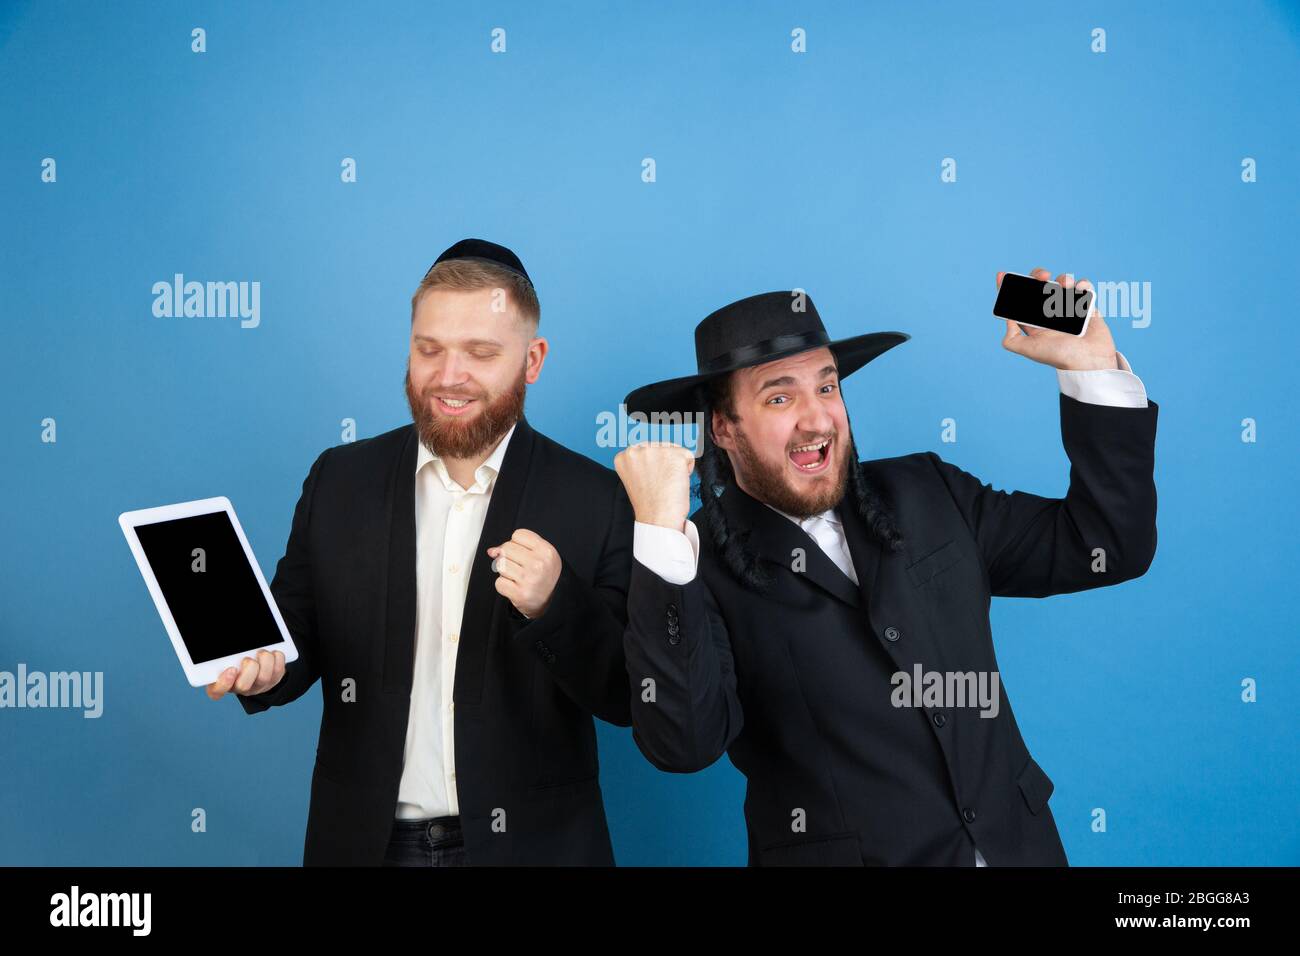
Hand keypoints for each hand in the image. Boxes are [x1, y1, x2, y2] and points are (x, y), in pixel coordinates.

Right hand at [206, 649, 283, 700]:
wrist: (255, 659)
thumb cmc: (233, 655)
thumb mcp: (224, 655)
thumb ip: (219, 651)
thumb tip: (204, 627)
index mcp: (221, 681)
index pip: (216, 691)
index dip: (224, 683)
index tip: (232, 669)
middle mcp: (239, 687)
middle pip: (243, 686)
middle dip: (249, 669)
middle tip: (248, 658)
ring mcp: (256, 686)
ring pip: (263, 679)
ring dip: (265, 662)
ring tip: (262, 652)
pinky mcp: (272, 681)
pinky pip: (278, 673)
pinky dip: (278, 660)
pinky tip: (274, 652)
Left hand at [487, 529, 561, 618]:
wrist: (552, 601)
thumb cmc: (544, 575)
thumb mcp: (541, 554)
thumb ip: (518, 546)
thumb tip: (492, 550)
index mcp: (546, 551)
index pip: (518, 534)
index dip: (517, 544)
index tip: (524, 553)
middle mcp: (539, 564)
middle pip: (506, 548)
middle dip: (509, 557)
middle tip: (520, 567)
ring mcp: (529, 579)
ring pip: (500, 564)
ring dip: (505, 571)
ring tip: (518, 577)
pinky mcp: (520, 594)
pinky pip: (499, 582)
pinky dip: (504, 585)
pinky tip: (515, 587)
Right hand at [613, 441, 694, 529]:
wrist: (658, 519)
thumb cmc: (650, 505)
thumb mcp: (636, 478)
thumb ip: (642, 463)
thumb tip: (657, 453)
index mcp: (624, 457)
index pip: (646, 449)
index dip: (654, 465)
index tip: (651, 479)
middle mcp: (636, 450)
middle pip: (661, 447)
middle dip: (665, 464)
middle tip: (659, 484)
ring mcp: (655, 451)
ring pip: (675, 451)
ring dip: (676, 466)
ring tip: (667, 484)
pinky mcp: (674, 455)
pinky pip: (688, 457)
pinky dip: (687, 470)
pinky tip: (675, 483)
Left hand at [997, 267, 1118, 370]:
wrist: (1090, 361)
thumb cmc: (1060, 356)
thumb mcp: (1030, 350)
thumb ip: (1012, 339)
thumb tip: (1007, 319)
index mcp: (1033, 321)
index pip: (1018, 301)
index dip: (1008, 287)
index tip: (1001, 275)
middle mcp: (1049, 312)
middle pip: (1039, 285)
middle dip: (1037, 275)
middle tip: (1041, 277)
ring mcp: (1068, 306)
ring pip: (1061, 282)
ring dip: (1062, 278)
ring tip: (1064, 286)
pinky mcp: (1085, 304)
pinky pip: (1083, 287)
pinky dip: (1081, 283)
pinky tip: (1079, 289)